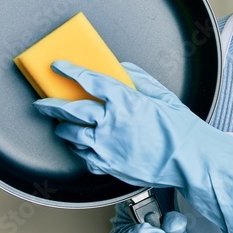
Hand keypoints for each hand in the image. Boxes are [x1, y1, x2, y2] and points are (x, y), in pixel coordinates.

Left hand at [32, 60, 201, 188]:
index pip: (89, 80)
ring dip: (61, 128)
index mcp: (125, 101)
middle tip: (42, 102)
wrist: (189, 161)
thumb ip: (139, 79)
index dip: (70, 71)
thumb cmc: (181, 130)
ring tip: (59, 124)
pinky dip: (78, 149)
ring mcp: (107, 146)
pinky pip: (84, 156)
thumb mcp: (163, 96)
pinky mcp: (109, 165)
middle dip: (51, 105)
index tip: (59, 67)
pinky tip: (79, 145)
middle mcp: (111, 123)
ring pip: (72, 135)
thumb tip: (123, 70)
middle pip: (70, 110)